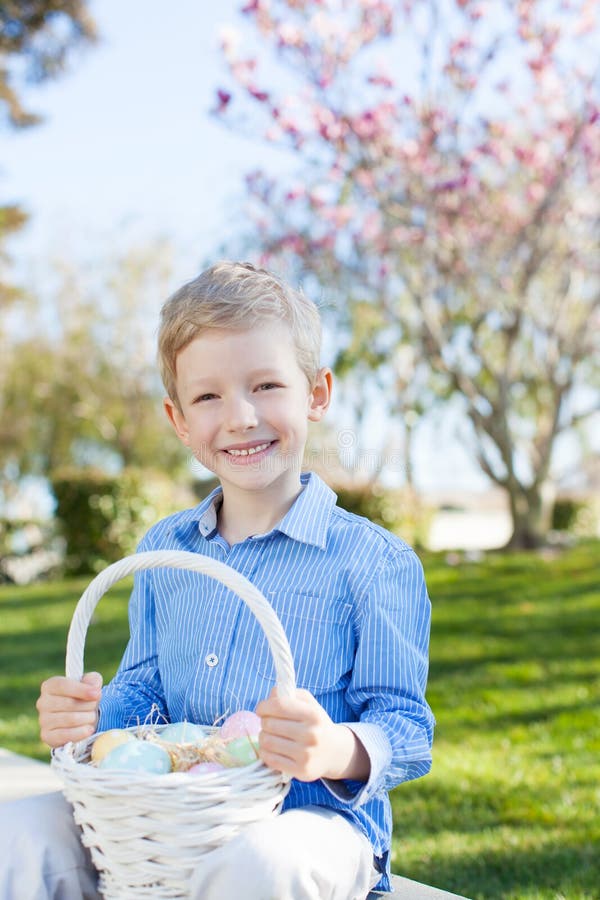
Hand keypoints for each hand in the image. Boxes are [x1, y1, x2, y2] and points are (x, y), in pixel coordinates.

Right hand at [36, 672, 102, 747]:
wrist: (80, 719)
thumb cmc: (83, 697)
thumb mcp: (90, 683)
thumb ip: (93, 680)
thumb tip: (94, 689)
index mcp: (50, 686)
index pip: (62, 685)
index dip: (80, 690)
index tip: (97, 694)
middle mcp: (43, 702)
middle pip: (70, 703)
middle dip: (89, 705)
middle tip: (94, 707)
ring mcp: (43, 720)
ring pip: (71, 719)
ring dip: (88, 718)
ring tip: (91, 717)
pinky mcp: (47, 736)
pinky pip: (66, 735)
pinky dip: (81, 732)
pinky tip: (89, 729)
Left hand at [255, 687, 369, 782]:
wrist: (334, 752)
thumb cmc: (316, 724)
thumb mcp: (309, 704)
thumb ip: (290, 694)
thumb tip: (270, 696)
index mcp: (313, 715)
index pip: (279, 705)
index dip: (264, 706)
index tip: (261, 709)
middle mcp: (311, 734)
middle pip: (270, 724)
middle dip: (264, 722)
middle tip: (269, 723)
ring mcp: (306, 754)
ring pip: (267, 741)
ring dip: (263, 737)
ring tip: (270, 735)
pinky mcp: (300, 770)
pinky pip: (270, 759)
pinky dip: (265, 752)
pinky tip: (272, 749)